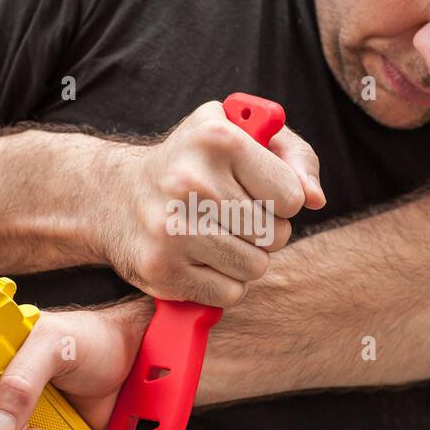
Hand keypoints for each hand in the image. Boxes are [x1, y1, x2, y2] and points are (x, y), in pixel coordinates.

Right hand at [92, 101, 325, 306]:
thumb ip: (294, 157)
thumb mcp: (241, 136)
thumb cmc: (192, 163)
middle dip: (265, 231)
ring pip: (256, 268)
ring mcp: (172, 229)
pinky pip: (230, 293)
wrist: (113, 196)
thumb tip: (316, 199)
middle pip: (275, 236)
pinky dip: (224, 282)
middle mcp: (190, 182)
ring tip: (217, 236)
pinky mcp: (161, 270)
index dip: (281, 199)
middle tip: (233, 215)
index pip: (291, 197)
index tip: (255, 190)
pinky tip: (201, 258)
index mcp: (216, 138)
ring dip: (246, 258)